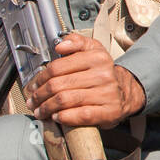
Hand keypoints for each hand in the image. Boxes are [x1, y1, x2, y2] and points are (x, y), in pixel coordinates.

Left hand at [28, 32, 144, 127]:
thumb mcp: (94, 51)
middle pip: (59, 85)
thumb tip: (60, 45)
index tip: (34, 86)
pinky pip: (81, 115)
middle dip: (40, 95)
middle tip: (32, 101)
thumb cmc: (103, 74)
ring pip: (66, 100)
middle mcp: (103, 75)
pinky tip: (57, 116)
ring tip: (40, 111)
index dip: (40, 78)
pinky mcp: (109, 111)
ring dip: (47, 108)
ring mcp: (107, 94)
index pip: (58, 67)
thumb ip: (77, 43)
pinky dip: (65, 117)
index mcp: (97, 58)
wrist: (127, 92)